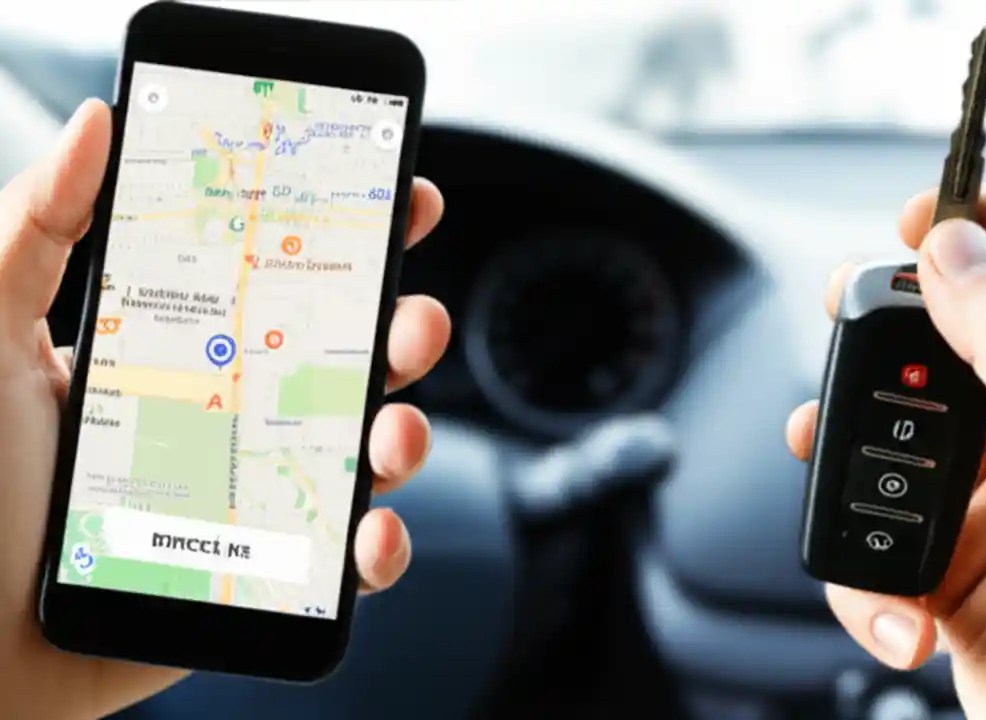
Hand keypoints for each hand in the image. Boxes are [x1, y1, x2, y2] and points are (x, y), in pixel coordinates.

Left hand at [0, 100, 450, 716]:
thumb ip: (39, 226)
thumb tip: (99, 119)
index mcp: (179, 352)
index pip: (282, 283)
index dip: (350, 240)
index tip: (399, 201)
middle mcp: (229, 419)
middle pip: (345, 365)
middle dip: (403, 331)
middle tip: (412, 318)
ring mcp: (255, 499)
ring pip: (363, 455)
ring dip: (405, 434)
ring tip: (391, 434)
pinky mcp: (267, 578)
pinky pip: (346, 559)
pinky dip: (380, 546)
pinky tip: (370, 530)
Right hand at [786, 188, 985, 718]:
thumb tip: (954, 245)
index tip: (920, 227)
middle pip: (966, 321)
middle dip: (896, 322)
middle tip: (845, 317)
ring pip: (905, 418)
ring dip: (854, 442)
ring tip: (826, 458)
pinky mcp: (957, 547)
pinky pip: (884, 516)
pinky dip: (871, 558)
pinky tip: (904, 600)